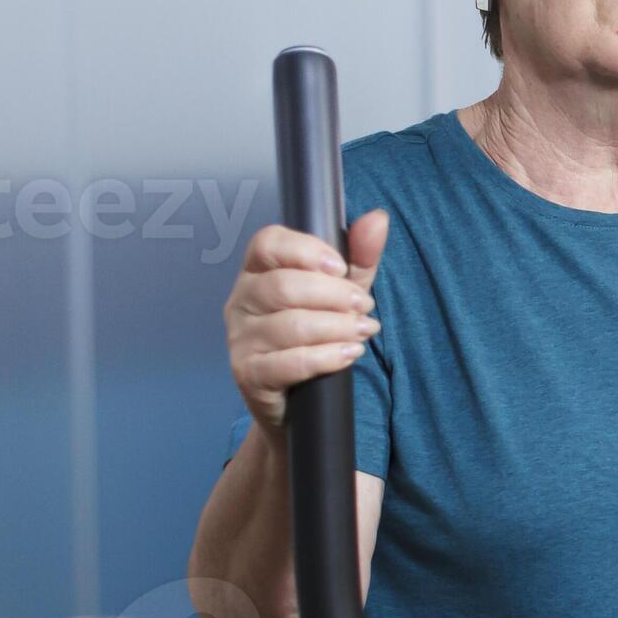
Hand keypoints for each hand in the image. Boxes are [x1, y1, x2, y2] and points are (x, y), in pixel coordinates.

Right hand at [225, 210, 388, 431]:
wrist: (299, 399)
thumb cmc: (318, 333)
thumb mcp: (344, 291)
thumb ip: (359, 255)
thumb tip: (377, 217)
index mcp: (258, 271)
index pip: (267, 243)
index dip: (306, 250)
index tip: (340, 267)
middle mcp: (241, 300)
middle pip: (283, 285)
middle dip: (334, 296)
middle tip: (365, 307)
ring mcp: (240, 338)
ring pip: (290, 325)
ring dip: (338, 327)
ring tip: (365, 331)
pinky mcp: (248, 373)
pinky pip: (289, 362)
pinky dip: (327, 357)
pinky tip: (349, 354)